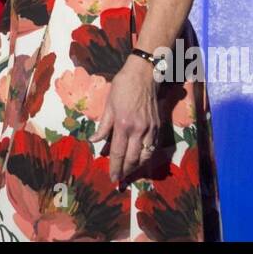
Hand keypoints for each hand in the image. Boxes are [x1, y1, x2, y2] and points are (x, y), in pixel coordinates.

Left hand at [90, 56, 159, 184]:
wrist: (144, 74)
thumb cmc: (123, 86)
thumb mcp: (108, 104)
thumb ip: (103, 125)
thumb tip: (94, 141)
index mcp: (123, 124)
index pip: (118, 152)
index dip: (115, 167)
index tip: (112, 177)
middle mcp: (138, 130)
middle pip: (133, 158)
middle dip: (126, 171)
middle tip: (120, 179)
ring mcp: (150, 129)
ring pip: (146, 155)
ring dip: (137, 167)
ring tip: (129, 172)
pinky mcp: (158, 126)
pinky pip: (154, 147)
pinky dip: (147, 156)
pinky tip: (140, 158)